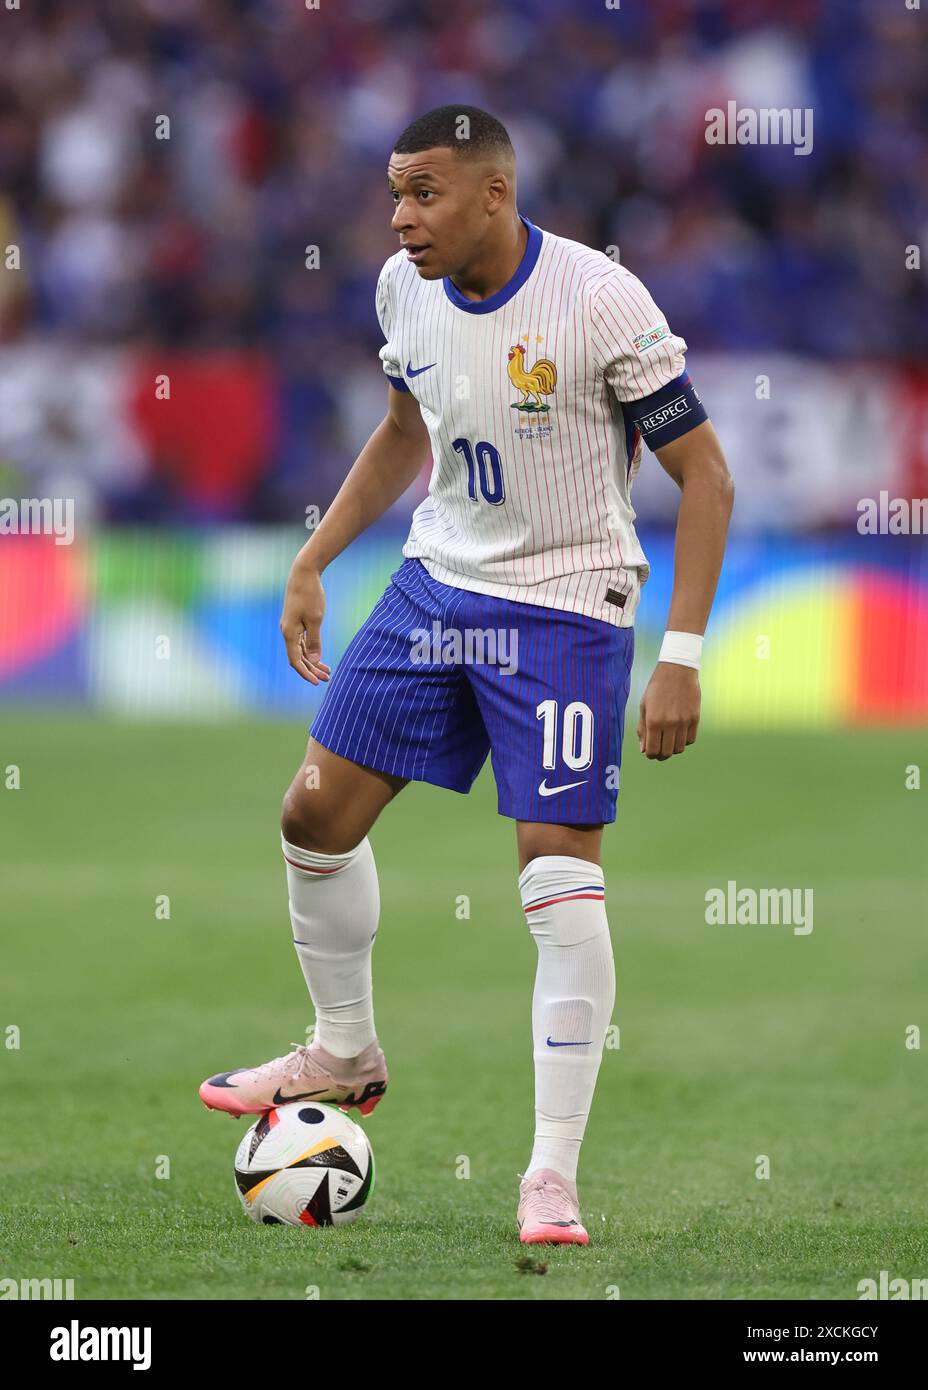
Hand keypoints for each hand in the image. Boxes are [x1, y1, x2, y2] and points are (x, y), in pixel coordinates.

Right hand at [280, 561, 331, 684]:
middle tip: (327, 678)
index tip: (317, 682)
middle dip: (312, 669)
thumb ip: (314, 641)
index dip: (306, 673)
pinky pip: (301, 641)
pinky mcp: (295, 621)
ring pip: (300, 650)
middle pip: (298, 657)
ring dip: (312, 661)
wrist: (304, 573)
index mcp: (289, 633)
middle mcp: (287, 631)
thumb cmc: (310, 595)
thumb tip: (313, 660)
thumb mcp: (315, 619)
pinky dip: (310, 650)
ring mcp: (290, 627)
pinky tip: (319, 656)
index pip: (295, 660)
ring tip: (327, 671)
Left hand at [637, 662, 699, 759]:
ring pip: (680, 748)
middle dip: (661, 755)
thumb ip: (642, 729)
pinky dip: (684, 741)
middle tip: (659, 750)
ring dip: (673, 749)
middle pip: (667, 752)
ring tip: (669, 741)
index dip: (650, 754)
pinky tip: (679, 734)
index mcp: (654, 721)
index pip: (652, 750)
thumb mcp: (644, 706)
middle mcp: (669, 723)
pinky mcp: (695, 718)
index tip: (650, 751)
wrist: (677, 670)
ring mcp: (684, 721)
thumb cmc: (657, 687)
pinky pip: (691, 740)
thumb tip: (644, 750)